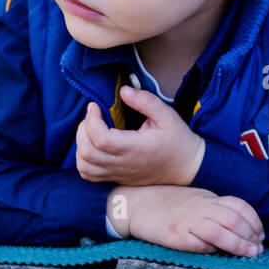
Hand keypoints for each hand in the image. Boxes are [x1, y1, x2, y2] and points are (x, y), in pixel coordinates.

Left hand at [76, 86, 205, 186]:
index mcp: (135, 148)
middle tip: (92, 116)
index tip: (95, 106)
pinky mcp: (117, 178)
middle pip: (87, 153)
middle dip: (82, 130)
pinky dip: (84, 161)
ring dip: (81, 146)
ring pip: (84, 166)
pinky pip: (89, 175)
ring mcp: (119, 174)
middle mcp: (124, 164)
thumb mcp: (167, 116)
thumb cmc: (178, 140)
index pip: (101, 139)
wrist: (187, 167)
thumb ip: (145, 101)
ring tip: (91, 131)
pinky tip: (93, 147)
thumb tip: (123, 90)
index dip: (91, 120)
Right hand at [107, 185, 264, 255]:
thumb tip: (242, 227)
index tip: (261, 235)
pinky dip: (211, 249)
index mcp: (208, 198)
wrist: (138, 202)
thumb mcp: (198, 199)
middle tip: (258, 249)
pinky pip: (197, 243)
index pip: (239, 206)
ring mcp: (187, 221)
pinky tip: (218, 254)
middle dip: (250, 235)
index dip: (254, 221)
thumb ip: (217, 209)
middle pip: (234, 219)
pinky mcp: (174, 235)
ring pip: (219, 231)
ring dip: (238, 245)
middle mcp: (200, 207)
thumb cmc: (171, 203)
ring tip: (249, 254)